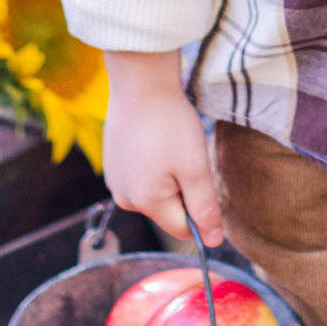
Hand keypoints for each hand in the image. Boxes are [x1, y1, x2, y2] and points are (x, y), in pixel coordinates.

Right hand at [102, 50, 223, 245]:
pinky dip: (151, 162)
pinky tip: (152, 138)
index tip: (199, 174)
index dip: (199, 206)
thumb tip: (214, 243)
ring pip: (154, 192)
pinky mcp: (112, 162)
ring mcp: (115, 180)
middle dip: (182, 189)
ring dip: (167, 175)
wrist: (140, 82)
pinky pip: (141, 175)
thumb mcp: (195, 168)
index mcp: (145, 203)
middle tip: (183, 154)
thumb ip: (205, 208)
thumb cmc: (170, 124)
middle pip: (168, 210)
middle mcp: (124, 198)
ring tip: (166, 143)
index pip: (183, 228)